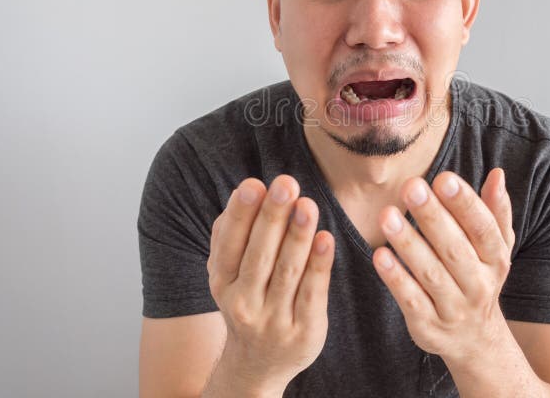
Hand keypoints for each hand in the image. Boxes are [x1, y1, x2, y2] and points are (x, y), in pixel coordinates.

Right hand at [206, 175, 335, 391]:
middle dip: (272, 217)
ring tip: (307, 204)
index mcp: (223, 282)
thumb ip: (230, 234)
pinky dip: (319, 264)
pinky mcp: (304, 332)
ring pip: (287, 271)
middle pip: (259, 255)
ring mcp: (274, 320)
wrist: (258, 364)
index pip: (229, 244)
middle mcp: (244, 303)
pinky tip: (326, 238)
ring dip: (298, 236)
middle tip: (286, 184)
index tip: (253, 184)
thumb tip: (241, 193)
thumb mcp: (228, 274)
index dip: (241, 214)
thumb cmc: (248, 300)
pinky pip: (313, 292)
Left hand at [372, 168, 514, 362]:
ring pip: (430, 274)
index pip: (482, 228)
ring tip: (387, 215)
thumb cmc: (480, 277)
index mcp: (496, 260)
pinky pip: (411, 300)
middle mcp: (479, 285)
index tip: (443, 178)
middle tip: (411, 187)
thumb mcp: (496, 247)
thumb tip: (497, 174)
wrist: (476, 340)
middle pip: (455, 249)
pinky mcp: (428, 326)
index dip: (464, 203)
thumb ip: (495, 210)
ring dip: (408, 244)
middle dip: (432, 216)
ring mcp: (453, 308)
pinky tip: (380, 255)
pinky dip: (395, 279)